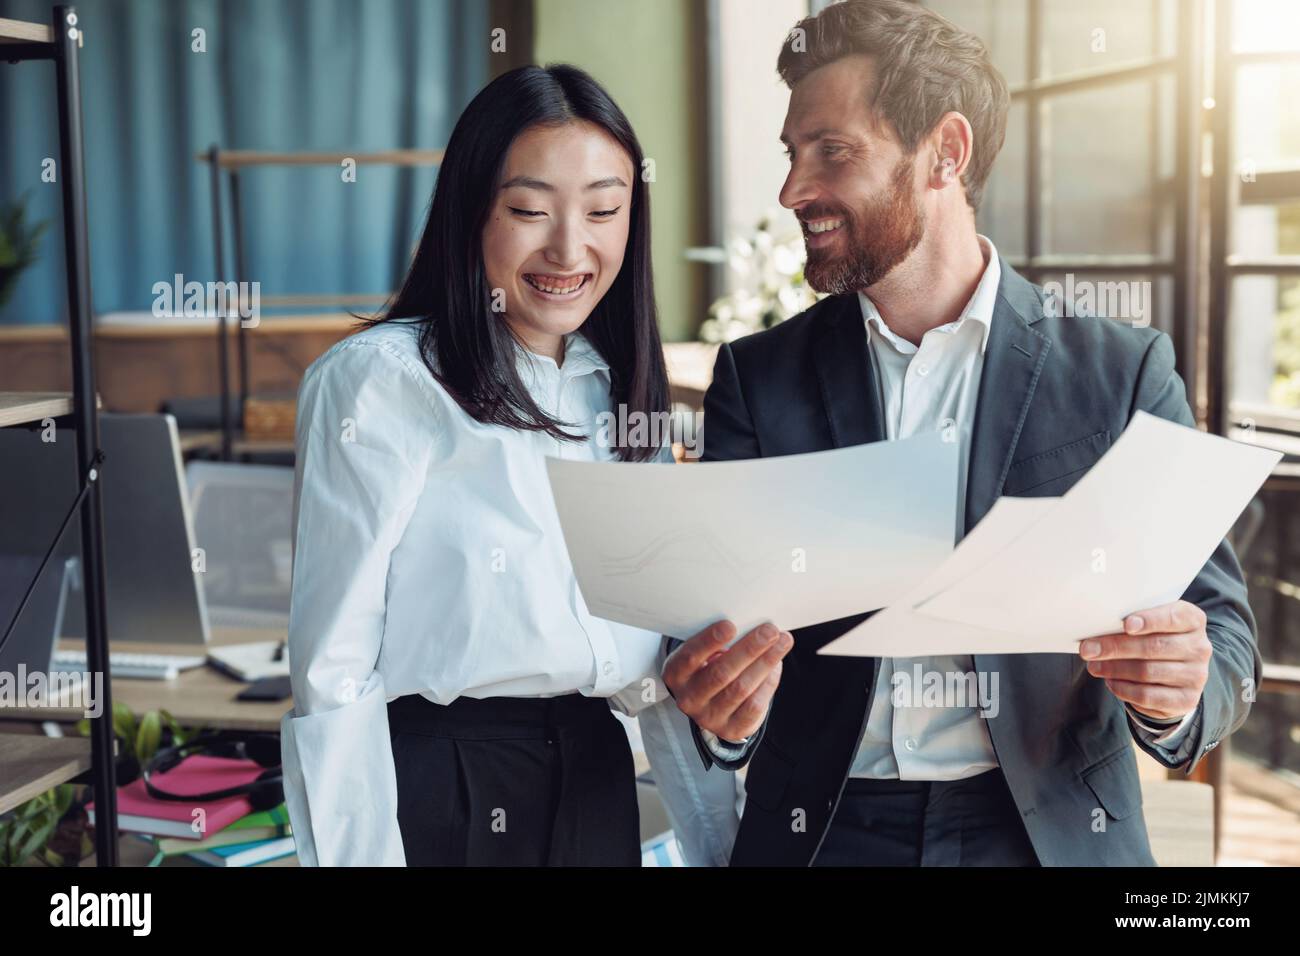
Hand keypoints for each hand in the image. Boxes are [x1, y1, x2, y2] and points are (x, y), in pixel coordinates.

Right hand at [663, 620, 792, 740]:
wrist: (711, 705)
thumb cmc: (709, 666)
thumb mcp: (703, 654)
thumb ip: (719, 642)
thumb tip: (751, 625)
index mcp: (676, 673)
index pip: (690, 657)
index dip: (709, 641)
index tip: (730, 625)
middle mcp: (689, 698)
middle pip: (721, 673)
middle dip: (749, 649)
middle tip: (769, 630)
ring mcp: (709, 717)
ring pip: (741, 688)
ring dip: (765, 663)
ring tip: (782, 642)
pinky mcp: (731, 729)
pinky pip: (754, 706)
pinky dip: (768, 683)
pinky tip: (776, 665)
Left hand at [1079, 600, 1210, 720]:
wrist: (1173, 676)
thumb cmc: (1153, 639)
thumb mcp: (1148, 625)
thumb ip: (1131, 622)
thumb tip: (1095, 630)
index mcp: (1192, 620)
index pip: (1174, 617)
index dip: (1150, 620)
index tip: (1127, 624)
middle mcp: (1199, 647)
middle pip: (1154, 646)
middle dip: (1115, 647)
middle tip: (1088, 649)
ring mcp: (1196, 675)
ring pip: (1147, 671)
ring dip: (1114, 669)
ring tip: (1093, 666)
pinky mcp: (1186, 700)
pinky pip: (1148, 695)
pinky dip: (1123, 688)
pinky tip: (1110, 682)